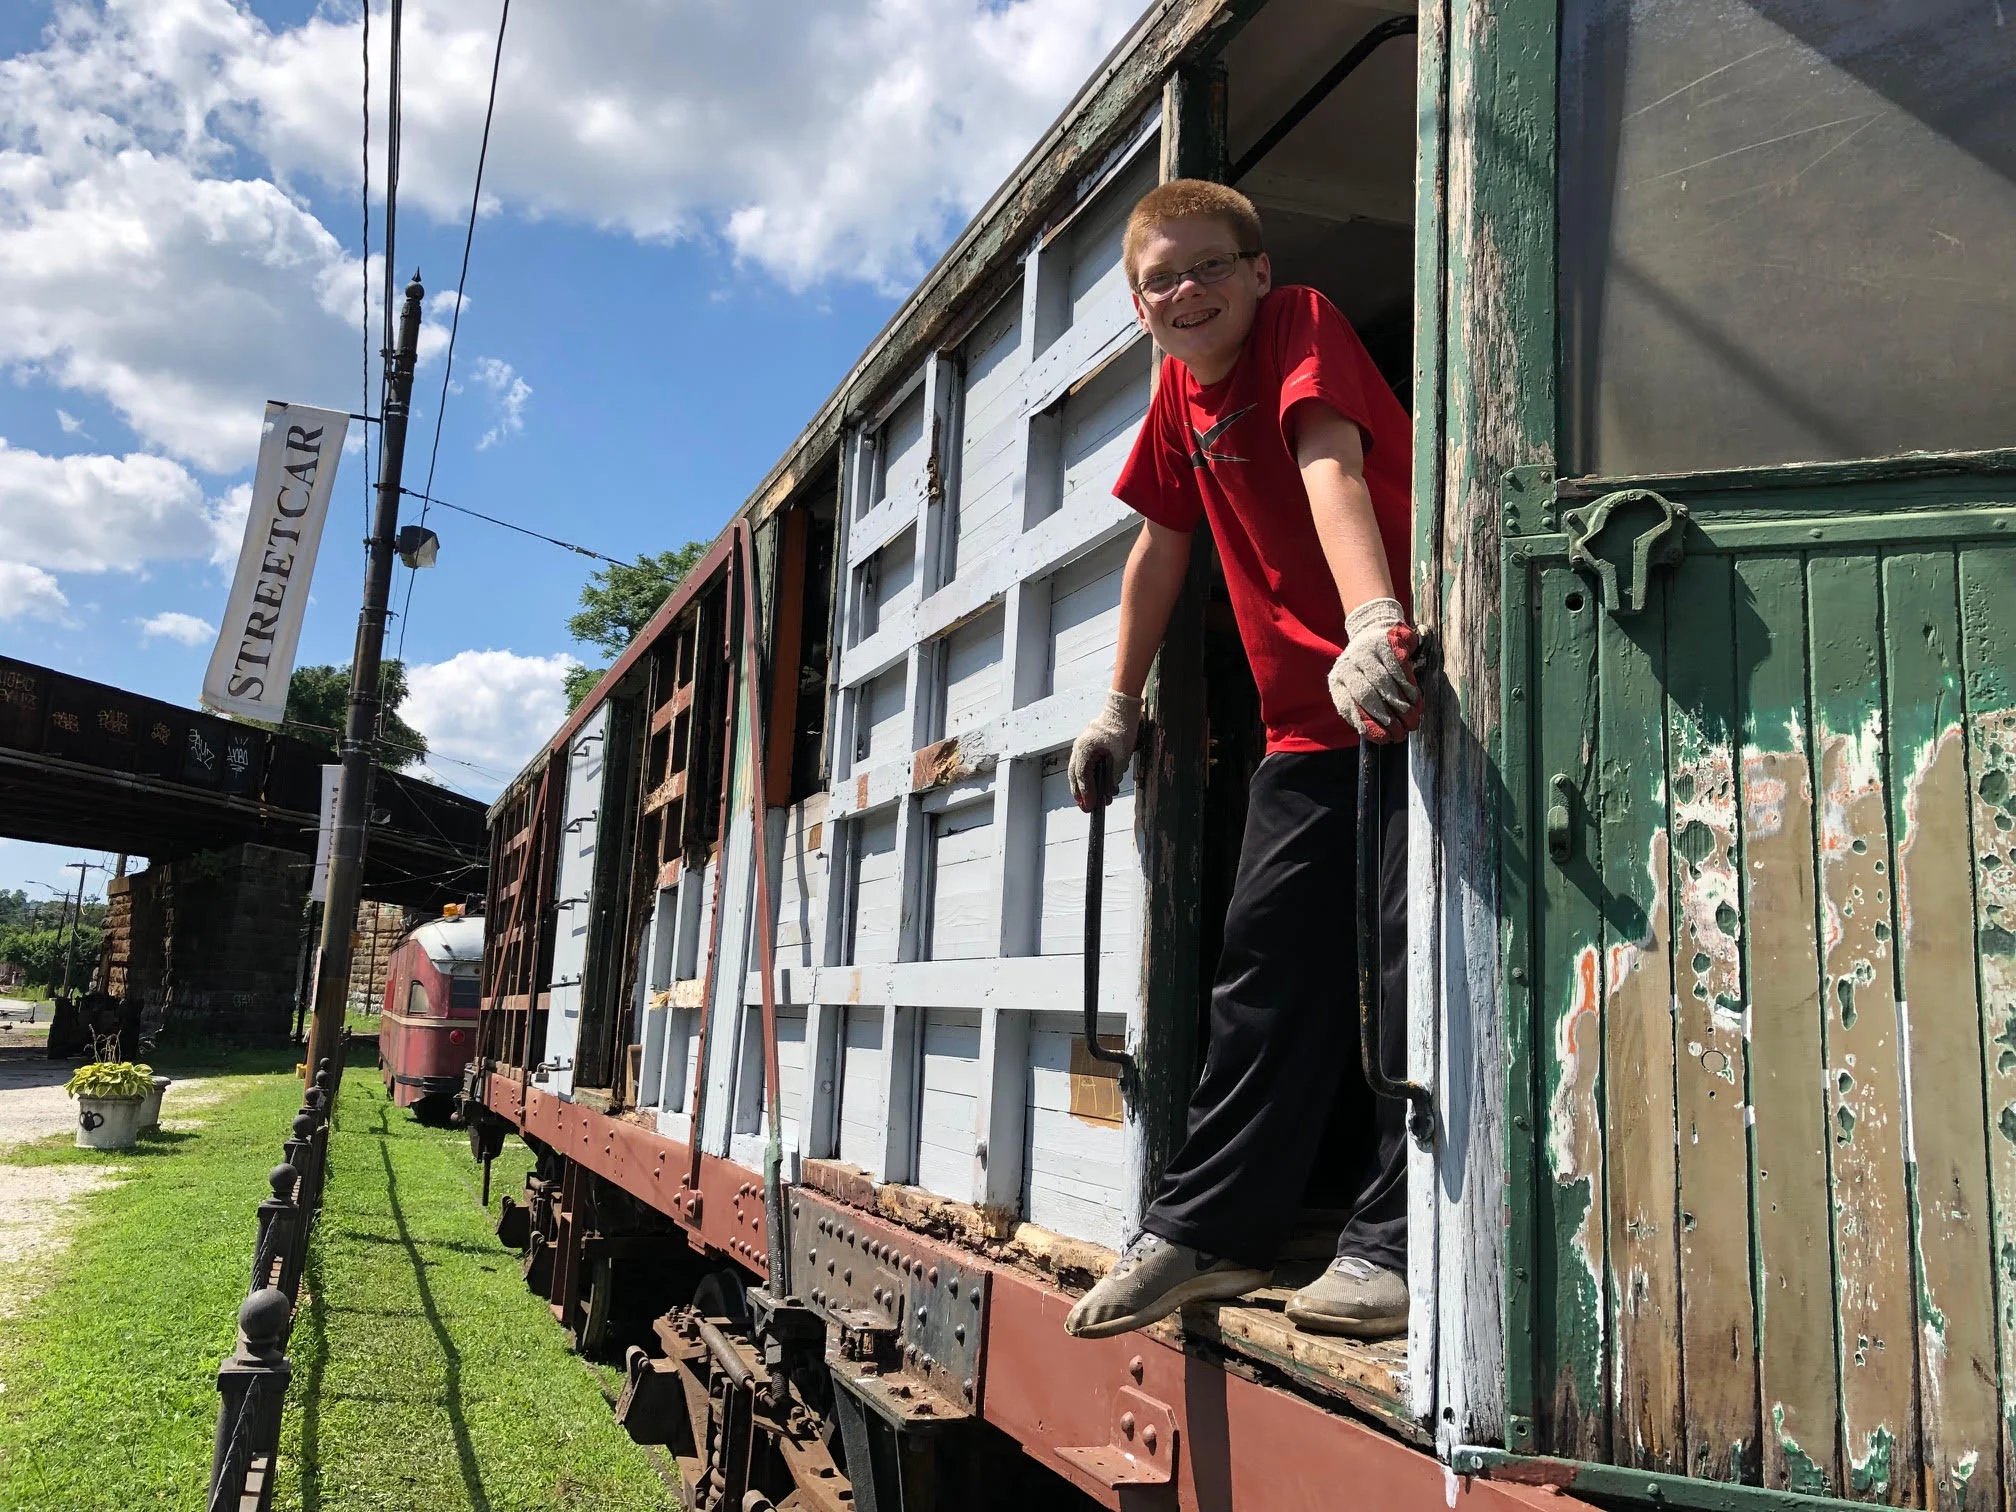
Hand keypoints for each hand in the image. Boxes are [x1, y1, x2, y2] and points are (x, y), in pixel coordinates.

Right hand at [1068, 690, 1141, 810]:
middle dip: (1081, 794)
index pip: (1082, 776)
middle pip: (1076, 776)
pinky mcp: (1089, 747)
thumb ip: (1114, 775)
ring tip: (1091, 802)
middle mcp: (1079, 749)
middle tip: (1086, 809)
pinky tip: (1095, 786)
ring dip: (1085, 787)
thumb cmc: (1121, 729)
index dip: (1086, 793)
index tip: (1091, 806)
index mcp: (1084, 750)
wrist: (1122, 709)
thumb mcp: (1121, 755)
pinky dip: (1089, 777)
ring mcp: (1082, 747)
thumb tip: (1109, 792)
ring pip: (1079, 771)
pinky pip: (1085, 765)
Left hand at [1328, 598, 1420, 743]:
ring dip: (1401, 705)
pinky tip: (1416, 700)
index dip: (1368, 725)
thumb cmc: (1366, 669)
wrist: (1373, 628)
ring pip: (1385, 683)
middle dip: (1388, 718)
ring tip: (1412, 720)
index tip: (1385, 739)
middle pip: (1368, 695)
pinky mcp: (1385, 643)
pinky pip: (1398, 669)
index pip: (1350, 706)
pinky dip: (1408, 687)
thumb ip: (1362, 708)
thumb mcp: (1356, 686)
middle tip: (1403, 733)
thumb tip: (1379, 736)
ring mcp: (1366, 652)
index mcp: (1338, 679)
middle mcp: (1348, 664)